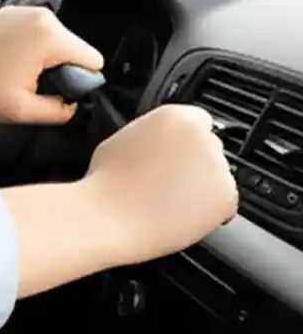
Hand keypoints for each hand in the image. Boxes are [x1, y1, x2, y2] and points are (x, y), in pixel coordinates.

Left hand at [0, 5, 103, 123]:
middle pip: (76, 48)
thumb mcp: (23, 111)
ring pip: (59, 40)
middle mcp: (43, 17)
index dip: (80, 80)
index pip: (93, 59)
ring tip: (18, 72)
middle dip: (61, 68)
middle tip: (31, 83)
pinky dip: (32, 47)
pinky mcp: (14, 12)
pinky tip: (11, 61)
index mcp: (50, 37)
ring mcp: (27, 11)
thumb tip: (72, 106)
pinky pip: (39, 33)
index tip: (55, 89)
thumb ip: (59, 112)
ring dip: (46, 58)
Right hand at [81, 104, 237, 265]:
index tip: (172, 155)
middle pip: (207, 147)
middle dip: (192, 162)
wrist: (109, 217)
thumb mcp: (124, 138)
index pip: (195, 122)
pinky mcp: (227, 196)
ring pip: (216, 175)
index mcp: (177, 116)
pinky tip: (180, 214)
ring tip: (169, 200)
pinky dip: (209, 211)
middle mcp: (203, 137)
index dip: (181, 142)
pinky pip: (223, 202)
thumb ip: (152, 134)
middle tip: (167, 180)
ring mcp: (218, 166)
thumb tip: (160, 143)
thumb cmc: (106, 182)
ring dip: (200, 185)